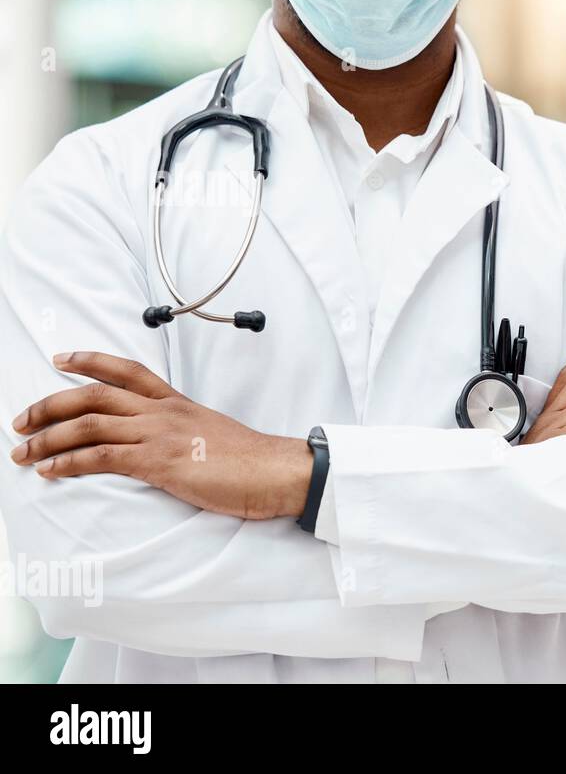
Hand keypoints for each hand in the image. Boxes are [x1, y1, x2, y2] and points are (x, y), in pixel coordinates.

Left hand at [10, 352, 310, 520]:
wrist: (276, 471)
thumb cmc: (252, 461)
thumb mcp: (214, 434)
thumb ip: (185, 433)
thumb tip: (166, 446)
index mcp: (177, 403)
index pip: (127, 371)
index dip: (90, 361)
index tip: (60, 358)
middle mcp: (163, 412)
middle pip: (93, 395)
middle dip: (50, 405)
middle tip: (21, 420)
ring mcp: (160, 435)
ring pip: (88, 424)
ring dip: (48, 438)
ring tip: (23, 451)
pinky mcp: (159, 462)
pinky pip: (100, 457)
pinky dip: (68, 462)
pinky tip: (51, 470)